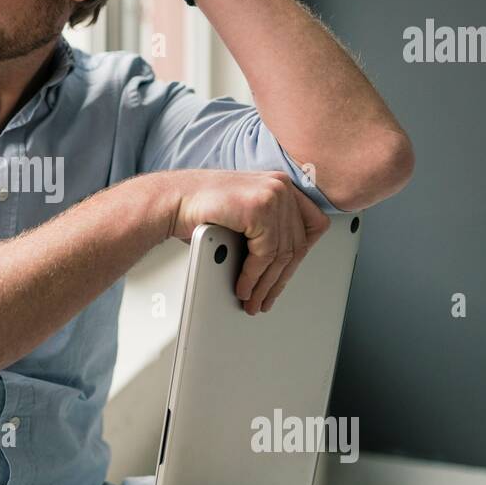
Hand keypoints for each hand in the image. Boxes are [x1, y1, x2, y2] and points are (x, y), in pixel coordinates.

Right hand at [161, 169, 331, 314]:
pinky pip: (265, 254)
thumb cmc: (201, 208)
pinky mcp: (260, 209)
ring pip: (282, 254)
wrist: (173, 200)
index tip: (285, 275)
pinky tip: (243, 287)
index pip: (312, 225)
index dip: (300, 255)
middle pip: (297, 244)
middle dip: (279, 279)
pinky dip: (253, 276)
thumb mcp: (244, 214)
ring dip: (265, 284)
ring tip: (253, 300)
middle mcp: (281, 186)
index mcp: (281, 184)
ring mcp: (273, 195)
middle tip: (266, 298)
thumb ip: (267, 227)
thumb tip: (281, 264)